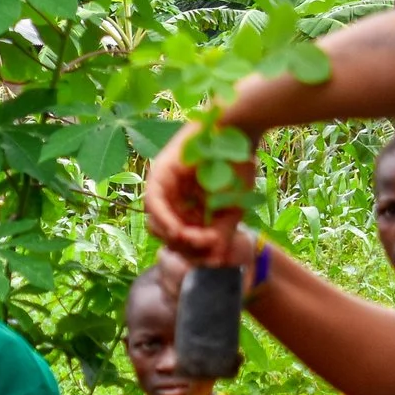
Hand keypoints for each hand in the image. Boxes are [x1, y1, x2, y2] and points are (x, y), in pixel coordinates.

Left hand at [143, 120, 258, 267]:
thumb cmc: (238, 167)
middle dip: (183, 246)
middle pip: (165, 234)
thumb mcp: (231, 210)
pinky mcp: (158, 174)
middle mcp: (170, 197)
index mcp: (185, 206)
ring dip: (174, 237)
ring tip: (195, 239)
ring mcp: (161, 185)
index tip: (210, 252)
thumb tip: (213, 262)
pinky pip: (154, 204)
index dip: (193, 250)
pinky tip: (179, 231)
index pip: (180, 237)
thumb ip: (220, 235)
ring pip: (155, 223)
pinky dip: (165, 220)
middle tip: (203, 245)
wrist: (240, 132)